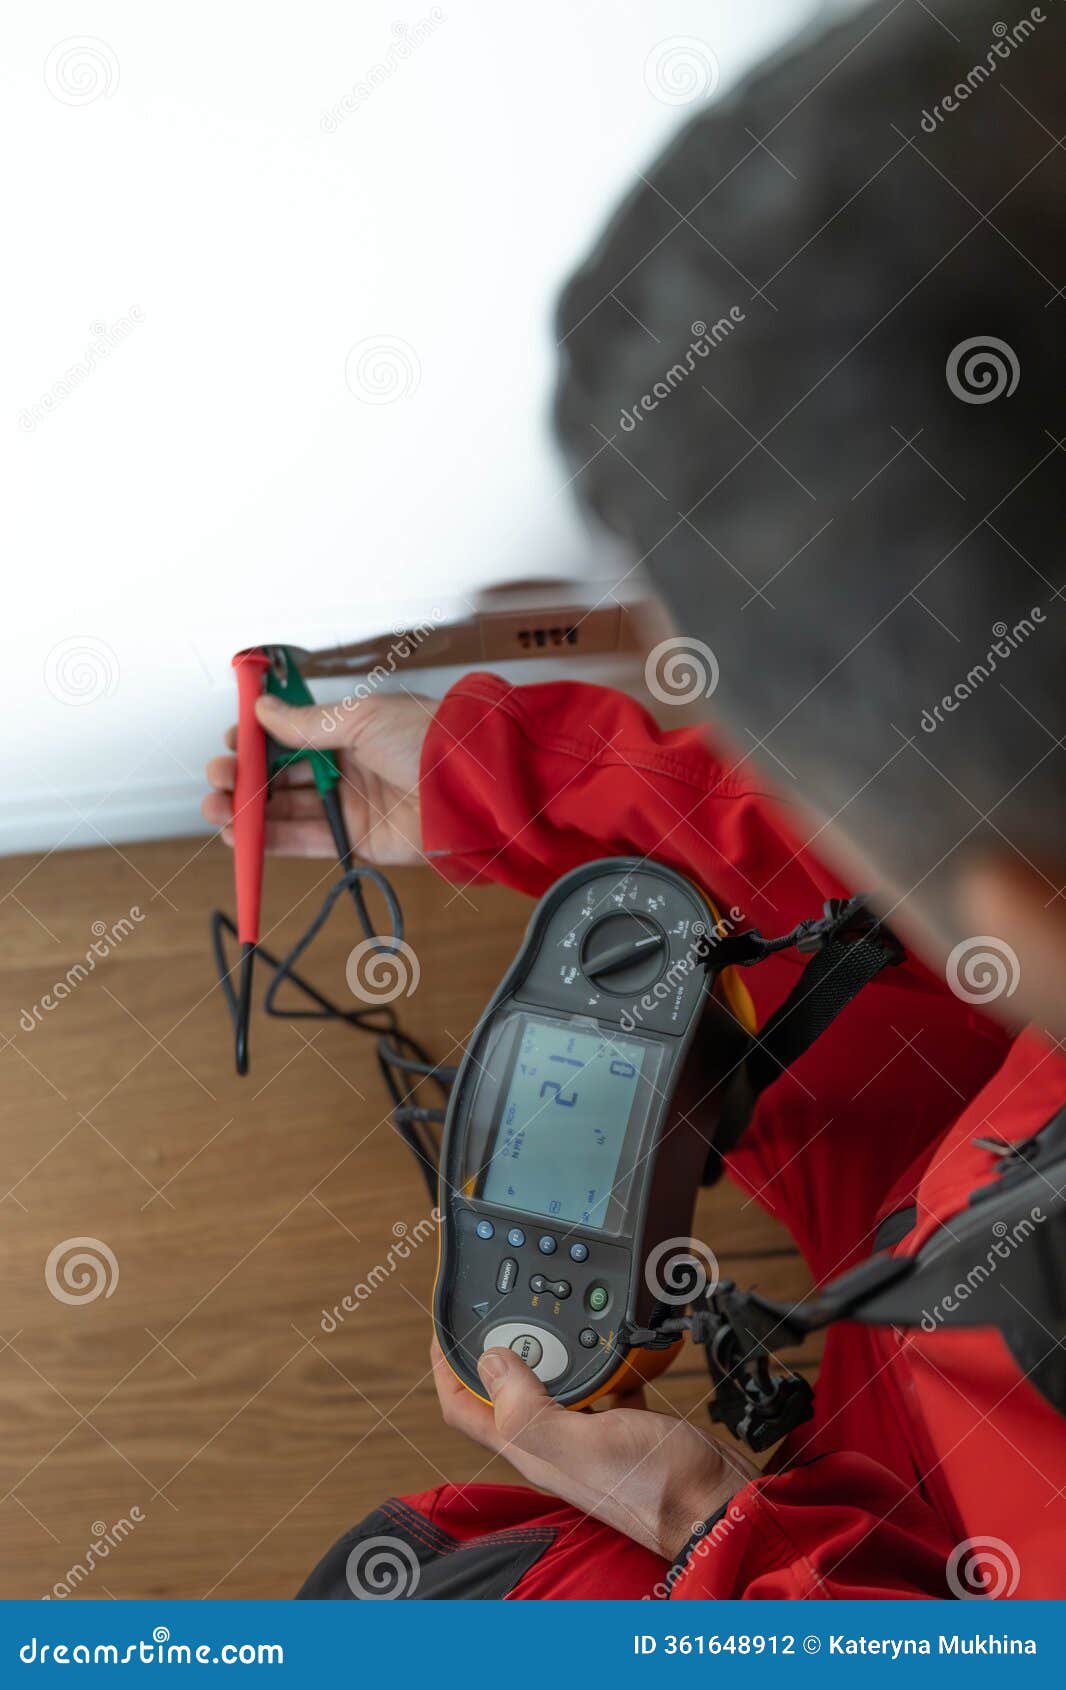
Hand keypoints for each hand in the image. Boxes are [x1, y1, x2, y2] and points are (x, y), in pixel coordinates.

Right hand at [203, 691, 435, 864]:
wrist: (474, 785)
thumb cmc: (429, 738)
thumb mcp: (361, 718)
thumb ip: (307, 723)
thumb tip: (263, 710)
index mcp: (350, 732)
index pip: (292, 737)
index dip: (258, 741)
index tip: (231, 741)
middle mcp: (348, 769)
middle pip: (284, 777)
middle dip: (245, 779)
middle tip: (218, 779)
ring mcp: (351, 806)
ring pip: (288, 811)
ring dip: (249, 812)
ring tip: (215, 809)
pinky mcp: (358, 841)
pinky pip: (307, 840)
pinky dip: (273, 840)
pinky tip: (242, 834)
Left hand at [431, 1338, 756, 1561]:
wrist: (718, 1506)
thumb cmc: (657, 1489)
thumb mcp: (583, 1442)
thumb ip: (531, 1409)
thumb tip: (491, 1361)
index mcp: (532, 1449)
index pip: (466, 1409)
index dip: (446, 1368)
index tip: (443, 1329)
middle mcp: (554, 1445)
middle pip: (506, 1392)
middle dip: (500, 1349)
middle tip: (503, 1310)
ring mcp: (588, 1438)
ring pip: (554, 1384)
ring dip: (552, 1350)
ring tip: (556, 1318)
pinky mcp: (623, 1429)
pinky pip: (601, 1388)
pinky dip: (603, 1363)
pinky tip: (615, 1350)